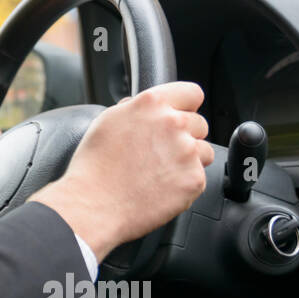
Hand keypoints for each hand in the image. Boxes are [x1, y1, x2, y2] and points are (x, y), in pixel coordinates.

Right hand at [30, 81, 213, 260]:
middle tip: (162, 153)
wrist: (94, 204)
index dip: (186, 107)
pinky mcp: (194, 179)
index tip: (181, 116)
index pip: (191, 93)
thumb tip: (145, 106)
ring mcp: (187, 152)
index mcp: (152, 104)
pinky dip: (184, 184)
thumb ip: (135, 108)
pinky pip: (199, 178)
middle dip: (186, 136)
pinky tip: (160, 188)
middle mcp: (173, 123)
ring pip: (204, 151)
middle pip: (200, 124)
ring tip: (161, 172)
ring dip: (189, 160)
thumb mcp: (108, 121)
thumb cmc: (94, 166)